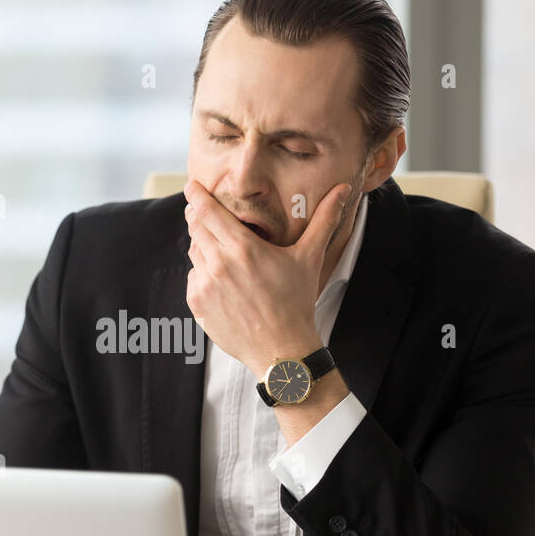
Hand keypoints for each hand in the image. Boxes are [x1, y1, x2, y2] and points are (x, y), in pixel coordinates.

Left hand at [183, 178, 352, 378]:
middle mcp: (218, 264)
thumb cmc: (296, 302)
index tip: (192, 186)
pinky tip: (224, 280)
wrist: (281, 349)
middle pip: (195, 227)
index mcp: (242, 248)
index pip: (206, 210)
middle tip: (208, 214)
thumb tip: (342, 189)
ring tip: (225, 252)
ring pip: (194, 252)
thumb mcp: (309, 257)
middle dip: (199, 218)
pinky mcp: (197, 305)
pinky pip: (193, 277)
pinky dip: (203, 273)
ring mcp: (205, 286)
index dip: (196, 195)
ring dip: (204, 246)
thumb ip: (323, 219)